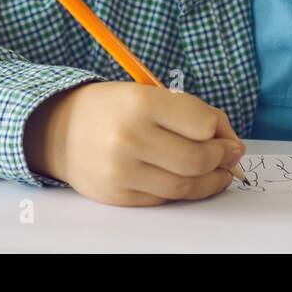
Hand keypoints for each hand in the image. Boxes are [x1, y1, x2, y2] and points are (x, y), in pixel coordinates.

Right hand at [25, 82, 245, 206]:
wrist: (59, 131)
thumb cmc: (112, 108)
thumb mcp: (147, 93)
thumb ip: (190, 111)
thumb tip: (229, 140)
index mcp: (139, 102)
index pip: (202, 124)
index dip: (221, 130)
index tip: (225, 133)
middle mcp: (129, 138)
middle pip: (197, 159)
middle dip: (223, 159)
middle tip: (232, 155)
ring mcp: (121, 171)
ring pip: (184, 186)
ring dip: (212, 181)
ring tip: (220, 172)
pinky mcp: (118, 196)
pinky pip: (164, 199)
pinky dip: (186, 192)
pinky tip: (194, 182)